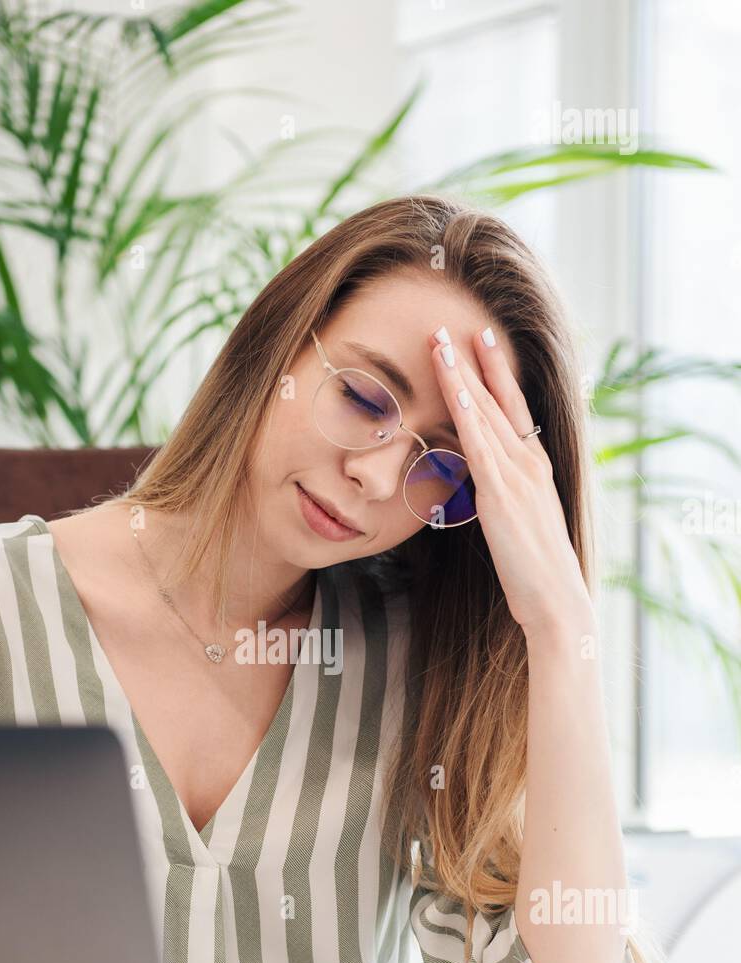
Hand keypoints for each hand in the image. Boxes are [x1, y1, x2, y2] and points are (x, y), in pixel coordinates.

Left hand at [429, 326, 592, 639]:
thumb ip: (502, 497)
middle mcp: (529, 462)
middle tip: (448, 325)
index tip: (478, 340)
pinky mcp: (502, 495)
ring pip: (484, 413)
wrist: (557, 602)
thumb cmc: (536, 572)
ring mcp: (517, 475)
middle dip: (470, 361)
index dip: (493, 372)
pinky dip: (468, 414)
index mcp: (535, 466)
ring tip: (440, 341)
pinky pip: (480, 445)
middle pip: (496, 400)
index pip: (512, 408)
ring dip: (460, 375)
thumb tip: (481, 486)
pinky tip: (454, 388)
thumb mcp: (518, 524)